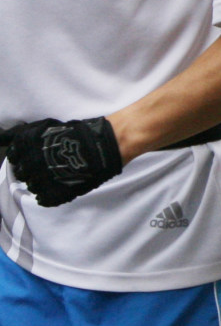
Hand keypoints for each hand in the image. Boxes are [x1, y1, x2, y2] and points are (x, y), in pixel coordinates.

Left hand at [5, 117, 123, 206]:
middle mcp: (31, 163)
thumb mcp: (49, 127)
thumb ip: (29, 135)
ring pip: (32, 186)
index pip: (14, 156)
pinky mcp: (53, 193)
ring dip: (41, 182)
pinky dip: (49, 195)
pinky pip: (44, 199)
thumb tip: (7, 139)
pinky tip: (59, 186)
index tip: (32, 156)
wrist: (106, 144)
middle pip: (21, 172)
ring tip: (56, 175)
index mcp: (28, 145)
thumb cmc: (82, 133)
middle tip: (47, 165)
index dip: (23, 156)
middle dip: (31, 169)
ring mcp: (42, 179)